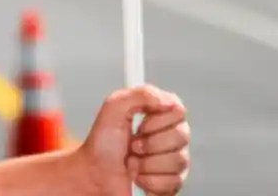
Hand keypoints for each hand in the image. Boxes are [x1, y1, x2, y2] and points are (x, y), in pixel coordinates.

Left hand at [75, 85, 189, 195]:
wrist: (95, 176)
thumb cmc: (102, 144)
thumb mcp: (113, 108)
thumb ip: (140, 94)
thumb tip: (168, 101)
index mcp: (159, 115)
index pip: (179, 110)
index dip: (159, 119)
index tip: (140, 125)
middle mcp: (170, 136)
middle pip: (182, 136)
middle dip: (150, 143)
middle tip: (132, 146)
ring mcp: (174, 160)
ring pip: (178, 160)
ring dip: (146, 163)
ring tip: (131, 163)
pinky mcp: (172, 183)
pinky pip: (172, 181)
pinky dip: (149, 181)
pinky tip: (138, 178)